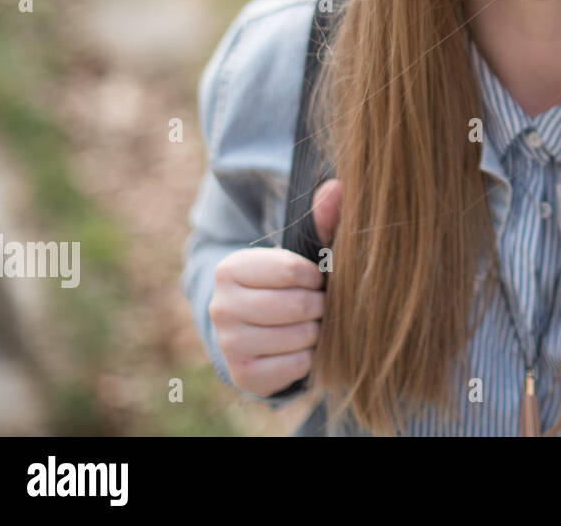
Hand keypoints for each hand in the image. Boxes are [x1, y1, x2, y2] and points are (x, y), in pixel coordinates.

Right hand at [208, 179, 342, 397]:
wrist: (260, 330)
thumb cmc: (288, 284)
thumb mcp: (303, 251)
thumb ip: (322, 220)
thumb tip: (339, 187)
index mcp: (231, 268)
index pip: (293, 270)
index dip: (316, 276)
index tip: (314, 278)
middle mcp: (221, 306)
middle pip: (298, 305)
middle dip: (319, 305)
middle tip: (317, 304)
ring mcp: (228, 343)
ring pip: (300, 336)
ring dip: (315, 331)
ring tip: (308, 323)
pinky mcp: (243, 374)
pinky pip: (297, 364)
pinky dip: (308, 357)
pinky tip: (300, 347)